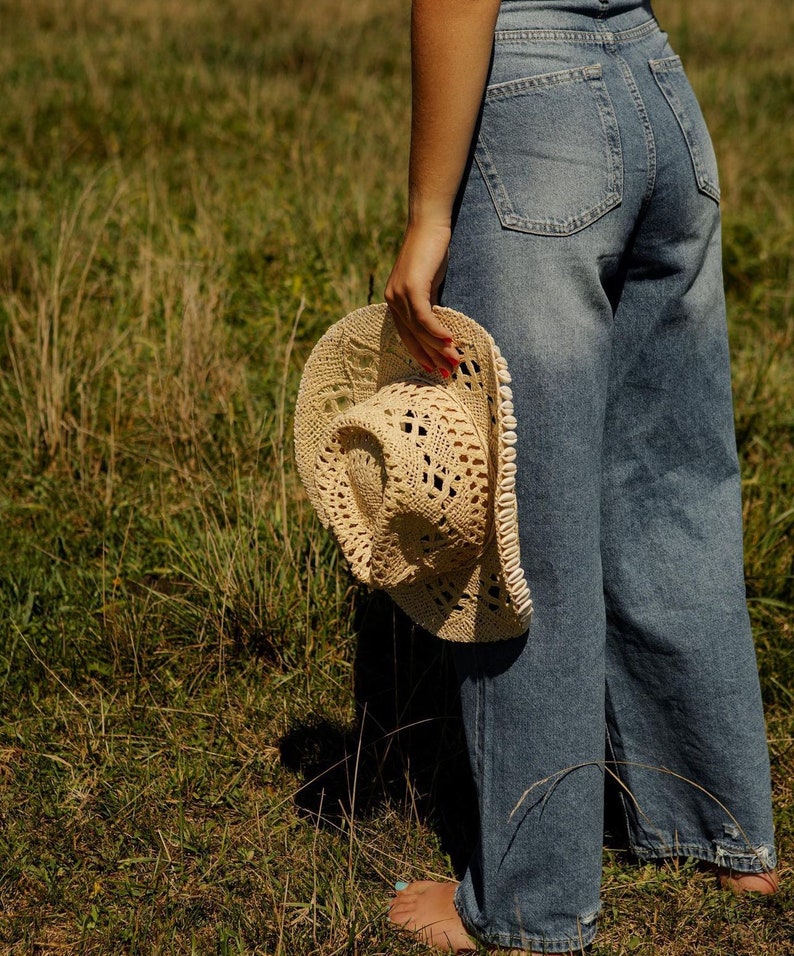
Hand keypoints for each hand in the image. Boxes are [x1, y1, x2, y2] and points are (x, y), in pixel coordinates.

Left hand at [384, 220, 460, 375]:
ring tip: (455, 359)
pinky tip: (449, 340)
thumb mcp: (429, 284)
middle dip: (432, 356)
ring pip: (419, 330)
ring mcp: (400, 294)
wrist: (428, 224)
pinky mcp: (411, 287)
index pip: (406, 335)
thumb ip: (430, 305)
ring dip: (439, 347)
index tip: (435, 369)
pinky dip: (436, 330)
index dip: (421, 354)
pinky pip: (423, 317)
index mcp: (394, 301)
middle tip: (449, 371)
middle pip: (413, 337)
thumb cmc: (432, 252)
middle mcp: (392, 300)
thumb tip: (441, 329)